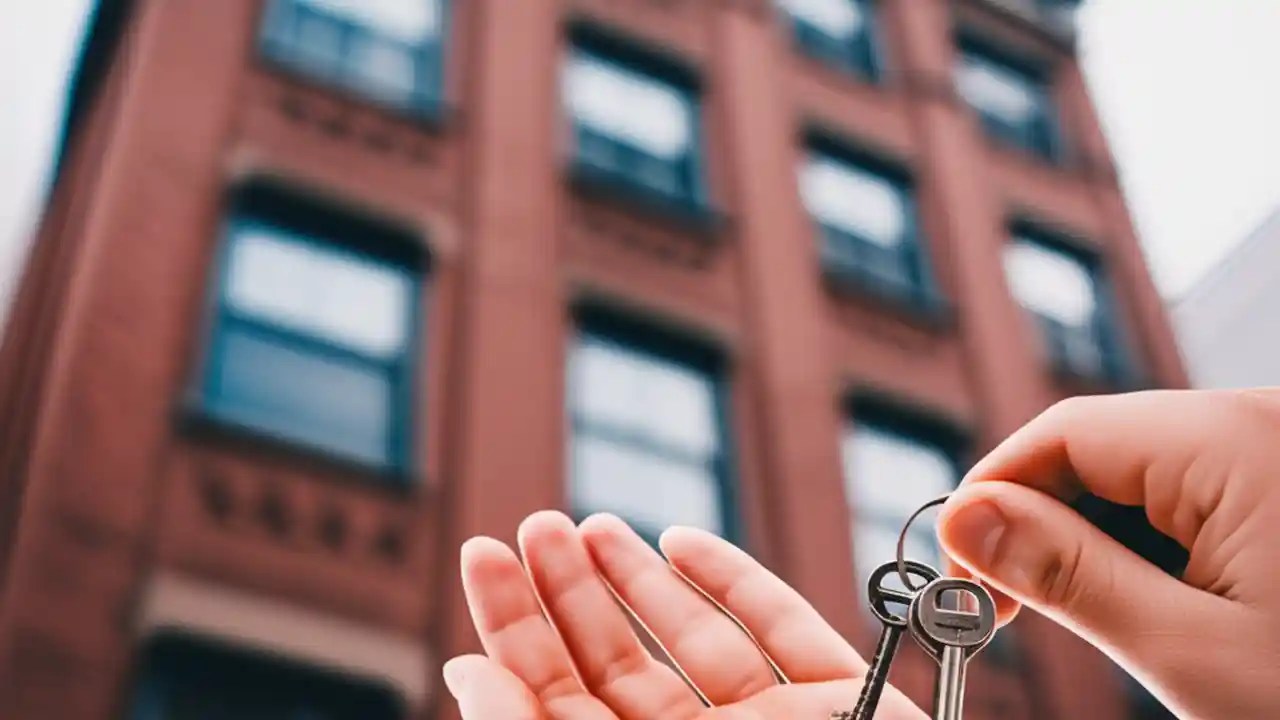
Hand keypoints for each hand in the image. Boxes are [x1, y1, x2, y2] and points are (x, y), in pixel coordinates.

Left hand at [445, 511, 925, 718]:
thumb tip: (463, 673)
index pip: (550, 702)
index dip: (514, 627)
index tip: (482, 551)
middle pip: (616, 666)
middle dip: (571, 591)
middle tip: (535, 523)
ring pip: (693, 640)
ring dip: (638, 577)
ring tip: (587, 526)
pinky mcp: (844, 708)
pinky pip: (783, 629)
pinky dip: (733, 579)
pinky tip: (679, 540)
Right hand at [937, 389, 1279, 718]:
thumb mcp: (1190, 650)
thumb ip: (1068, 574)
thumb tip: (962, 518)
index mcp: (1236, 437)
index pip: (1064, 431)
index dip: (992, 496)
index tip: (962, 575)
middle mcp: (1259, 420)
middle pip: (1098, 448)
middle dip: (1043, 525)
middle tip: (1010, 611)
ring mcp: (1274, 448)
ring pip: (1138, 473)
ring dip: (1095, 541)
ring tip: (1098, 618)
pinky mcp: (1279, 483)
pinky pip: (1187, 491)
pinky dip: (1150, 543)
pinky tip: (1155, 600)